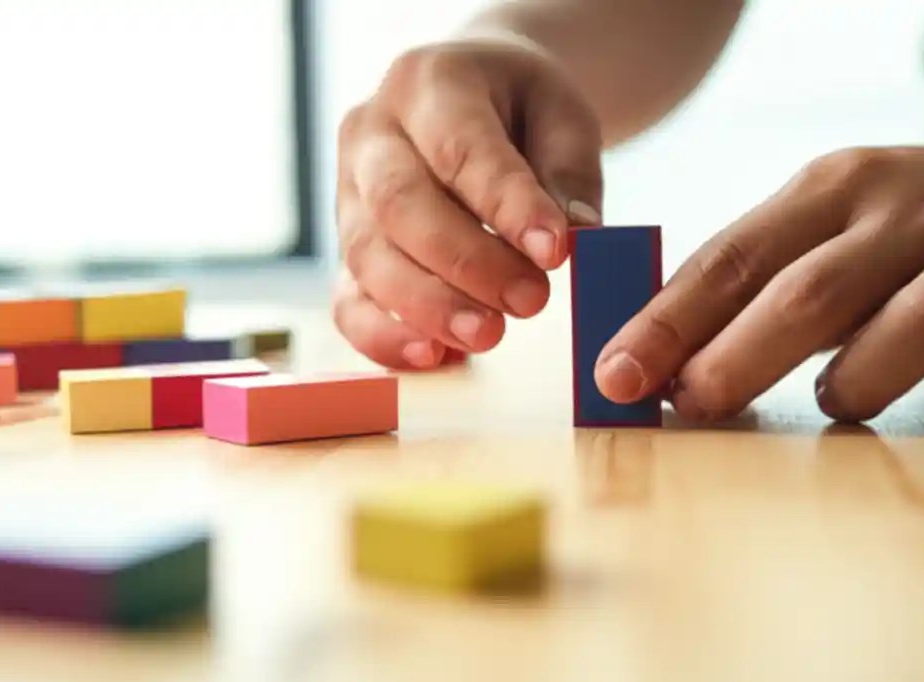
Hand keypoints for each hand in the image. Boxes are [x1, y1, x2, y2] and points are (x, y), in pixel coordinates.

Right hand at [334, 38, 602, 369]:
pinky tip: (433, 358)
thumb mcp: (562, 117)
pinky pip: (348, 299)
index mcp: (427, 82)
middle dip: (465, 262)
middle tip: (531, 302)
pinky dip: (384, 337)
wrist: (473, 101)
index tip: (555, 252)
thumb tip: (577, 239)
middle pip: (400, 203)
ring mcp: (347, 193)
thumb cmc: (522, 110)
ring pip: (368, 256)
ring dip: (428, 306)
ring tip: (489, 338)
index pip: (460, 147)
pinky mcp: (347, 249)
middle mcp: (371, 134)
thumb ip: (568, 175)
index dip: (505, 203)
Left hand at [595, 146, 923, 427]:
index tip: (616, 376)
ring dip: (863, 376)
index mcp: (839, 188)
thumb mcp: (832, 224)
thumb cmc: (913, 231)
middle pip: (816, 290)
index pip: (736, 256)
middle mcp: (914, 212)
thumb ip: (753, 279)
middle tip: (694, 406)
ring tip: (830, 405)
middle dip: (741, 356)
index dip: (670, 320)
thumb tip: (650, 356)